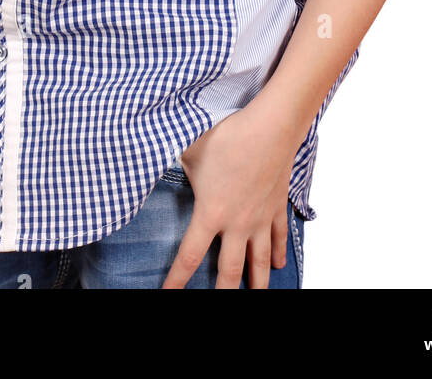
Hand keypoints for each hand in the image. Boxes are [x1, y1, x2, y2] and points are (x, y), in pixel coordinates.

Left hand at [161, 101, 299, 288]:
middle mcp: (237, 224)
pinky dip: (279, 253)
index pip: (189, 257)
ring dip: (256, 283)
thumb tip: (152, 159)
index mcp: (211, 213)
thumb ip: (173, 162)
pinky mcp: (277, 207)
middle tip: (216, 304)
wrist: (270, 128)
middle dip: (222, 294)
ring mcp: (260, 218)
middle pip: (229, 272)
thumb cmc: (228, 136)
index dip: (176, 282)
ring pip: (259, 262)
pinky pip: (279, 236)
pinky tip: (279, 265)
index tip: (168, 297)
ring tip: (255, 295)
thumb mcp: (189, 149)